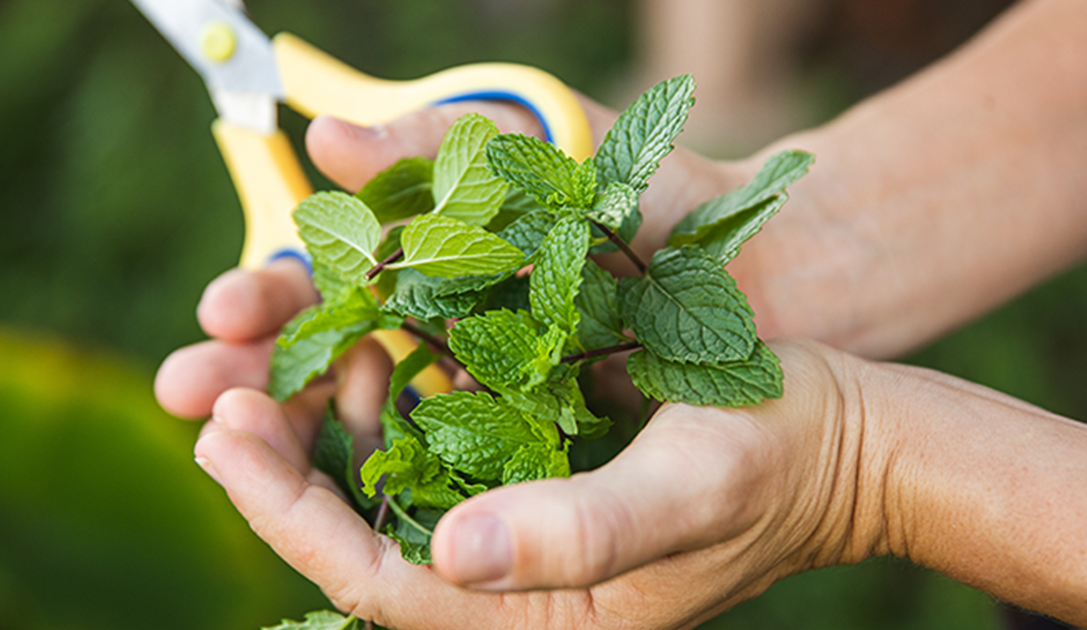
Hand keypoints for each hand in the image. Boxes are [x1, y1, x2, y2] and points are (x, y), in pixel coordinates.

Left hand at [189, 337, 870, 628]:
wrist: (838, 436)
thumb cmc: (776, 464)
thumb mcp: (689, 494)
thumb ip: (576, 535)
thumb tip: (444, 557)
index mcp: (545, 622)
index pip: (383, 587)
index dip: (291, 515)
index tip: (225, 434)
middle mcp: (522, 587)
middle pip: (367, 545)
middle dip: (286, 474)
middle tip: (222, 396)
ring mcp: (527, 531)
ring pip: (395, 495)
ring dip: (338, 430)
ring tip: (296, 364)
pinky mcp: (540, 476)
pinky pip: (443, 451)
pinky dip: (400, 403)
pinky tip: (378, 351)